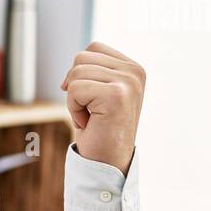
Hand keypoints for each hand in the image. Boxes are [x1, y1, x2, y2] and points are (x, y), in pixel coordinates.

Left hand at [60, 41, 144, 176]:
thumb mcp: (101, 92)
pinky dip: (74, 110)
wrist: (107, 162)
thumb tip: (78, 57)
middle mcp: (135, 71)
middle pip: (81, 58)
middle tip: (91, 111)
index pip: (92, 48)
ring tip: (91, 117)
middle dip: (75, 87)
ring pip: (75, 73)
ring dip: (74, 100)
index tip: (91, 99)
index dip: (80, 73)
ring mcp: (128, 82)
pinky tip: (90, 123)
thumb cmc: (99, 128)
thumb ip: (97, 69)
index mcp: (134, 68)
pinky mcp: (116, 95)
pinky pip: (74, 90)